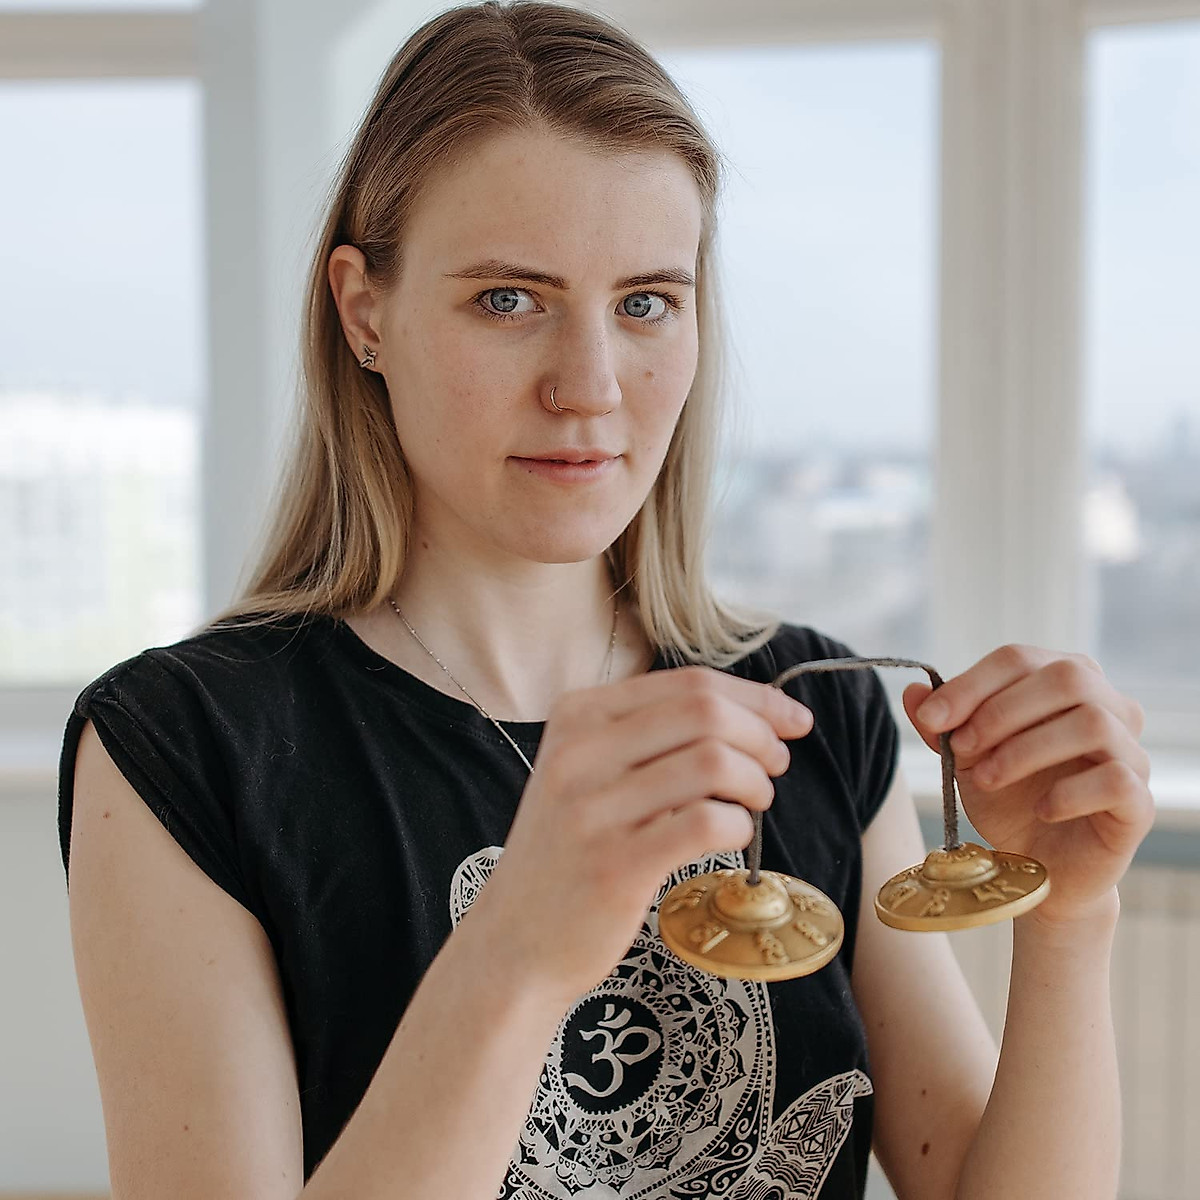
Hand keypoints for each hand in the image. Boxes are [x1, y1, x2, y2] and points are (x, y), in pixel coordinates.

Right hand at [472, 666, 813, 1007]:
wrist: (514, 940)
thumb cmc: (569, 852)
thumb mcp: (587, 772)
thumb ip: (649, 737)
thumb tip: (752, 713)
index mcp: (578, 716)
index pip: (688, 683)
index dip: (755, 697)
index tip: (792, 720)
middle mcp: (580, 752)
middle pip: (705, 712)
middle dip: (762, 735)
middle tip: (775, 766)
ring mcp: (594, 808)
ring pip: (712, 762)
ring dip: (755, 782)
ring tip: (753, 804)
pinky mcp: (616, 865)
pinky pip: (706, 822)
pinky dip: (738, 826)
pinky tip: (732, 838)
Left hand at [902, 645, 1153, 926]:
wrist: (1037, 870)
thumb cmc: (1008, 800)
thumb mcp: (965, 759)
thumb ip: (941, 725)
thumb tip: (913, 691)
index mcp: (1065, 683)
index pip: (1020, 659)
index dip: (972, 684)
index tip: (932, 719)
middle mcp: (1109, 708)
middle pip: (1065, 677)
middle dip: (1001, 711)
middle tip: (962, 749)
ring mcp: (1131, 753)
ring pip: (1092, 723)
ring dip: (1027, 749)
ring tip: (989, 779)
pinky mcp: (1141, 802)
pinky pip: (1116, 779)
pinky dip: (1069, 792)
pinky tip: (1040, 810)